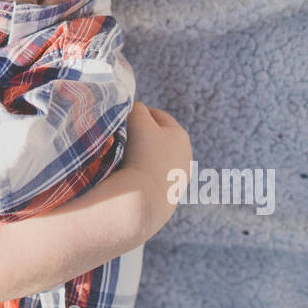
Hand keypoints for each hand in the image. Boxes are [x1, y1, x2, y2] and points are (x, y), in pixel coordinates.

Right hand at [120, 103, 192, 241]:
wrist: (143, 199)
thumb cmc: (142, 154)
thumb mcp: (137, 121)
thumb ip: (136, 108)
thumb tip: (134, 110)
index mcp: (181, 135)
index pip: (156, 115)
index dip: (138, 113)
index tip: (122, 119)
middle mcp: (185, 156)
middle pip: (158, 137)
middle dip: (141, 135)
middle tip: (122, 138)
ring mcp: (178, 177)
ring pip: (156, 158)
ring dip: (142, 156)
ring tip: (124, 158)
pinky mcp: (169, 195)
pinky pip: (153, 176)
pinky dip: (143, 173)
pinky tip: (131, 176)